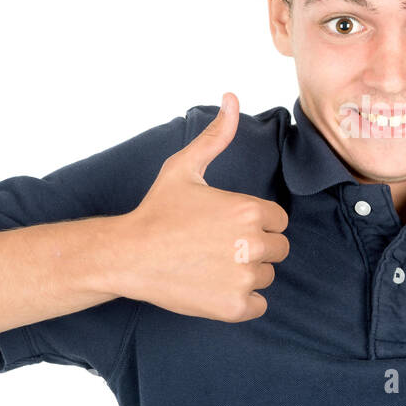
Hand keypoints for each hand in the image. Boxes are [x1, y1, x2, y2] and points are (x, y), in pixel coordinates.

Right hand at [111, 91, 289, 321]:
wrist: (127, 256)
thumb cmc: (157, 210)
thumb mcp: (184, 168)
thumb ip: (216, 136)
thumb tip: (231, 98)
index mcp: (249, 210)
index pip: (278, 221)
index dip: (255, 223)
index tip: (226, 226)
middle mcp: (252, 243)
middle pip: (278, 249)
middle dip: (255, 248)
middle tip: (218, 247)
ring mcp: (243, 277)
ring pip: (266, 276)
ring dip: (246, 274)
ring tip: (211, 265)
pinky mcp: (234, 307)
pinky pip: (259, 305)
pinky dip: (241, 301)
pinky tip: (215, 287)